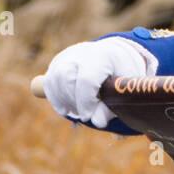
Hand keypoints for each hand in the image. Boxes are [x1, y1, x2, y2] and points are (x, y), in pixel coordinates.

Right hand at [42, 37, 156, 127]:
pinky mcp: (58, 62)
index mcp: (103, 56)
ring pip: (55, 78)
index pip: (87, 79)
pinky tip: (64, 108)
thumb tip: (98, 122)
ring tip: (76, 110)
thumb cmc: (120, 77)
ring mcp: (68, 55)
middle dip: (72, 100)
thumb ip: (112, 107)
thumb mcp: (123, 91)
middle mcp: (83, 52)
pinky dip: (55, 97)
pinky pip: (50, 80)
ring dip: (62, 100)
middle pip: (66, 76)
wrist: (114, 58)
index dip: (85, 101)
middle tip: (82, 114)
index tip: (88, 116)